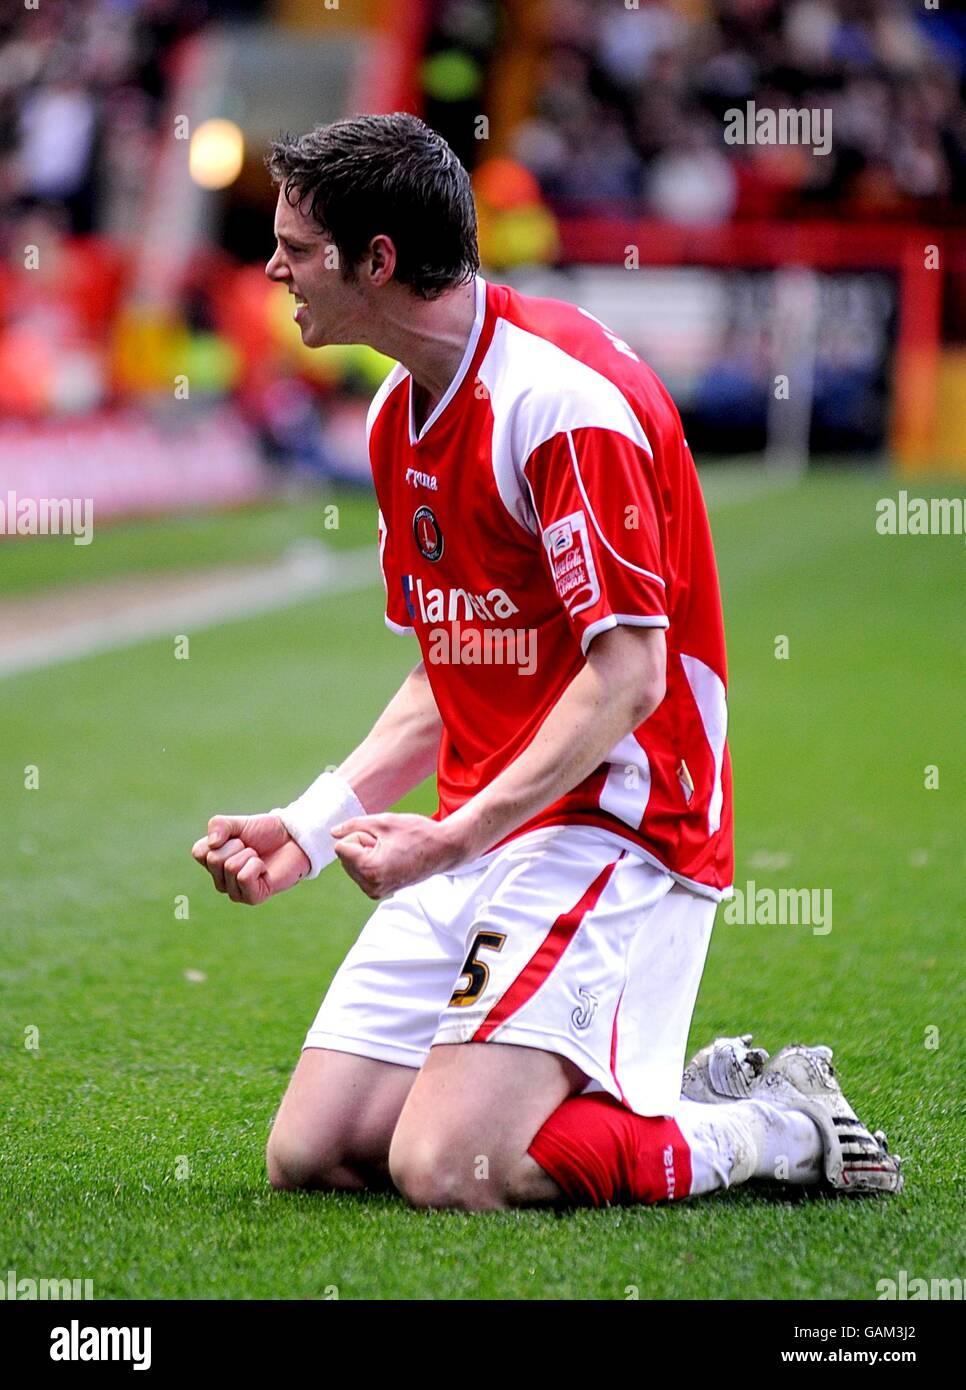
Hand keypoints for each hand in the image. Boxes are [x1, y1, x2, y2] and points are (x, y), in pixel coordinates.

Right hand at [191, 813, 310, 905]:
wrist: (293, 838)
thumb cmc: (265, 832)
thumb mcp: (238, 823)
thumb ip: (219, 826)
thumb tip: (212, 845)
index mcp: (212, 864)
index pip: (199, 852)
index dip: (221, 838)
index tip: (237, 838)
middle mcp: (220, 880)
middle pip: (214, 859)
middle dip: (236, 846)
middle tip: (251, 848)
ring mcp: (235, 891)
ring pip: (230, 867)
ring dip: (249, 855)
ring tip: (258, 857)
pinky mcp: (252, 898)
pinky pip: (244, 877)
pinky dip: (256, 865)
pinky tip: (264, 869)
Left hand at [331, 813, 464, 898]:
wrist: (444, 849)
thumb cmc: (417, 833)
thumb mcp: (384, 822)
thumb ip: (353, 825)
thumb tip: (332, 833)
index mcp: (370, 869)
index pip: (341, 846)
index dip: (360, 835)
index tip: (382, 838)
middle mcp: (371, 885)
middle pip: (345, 857)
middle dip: (362, 845)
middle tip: (389, 844)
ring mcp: (375, 891)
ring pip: (352, 865)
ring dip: (366, 854)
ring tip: (392, 851)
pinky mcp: (380, 892)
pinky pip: (361, 872)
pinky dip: (371, 863)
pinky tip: (392, 859)